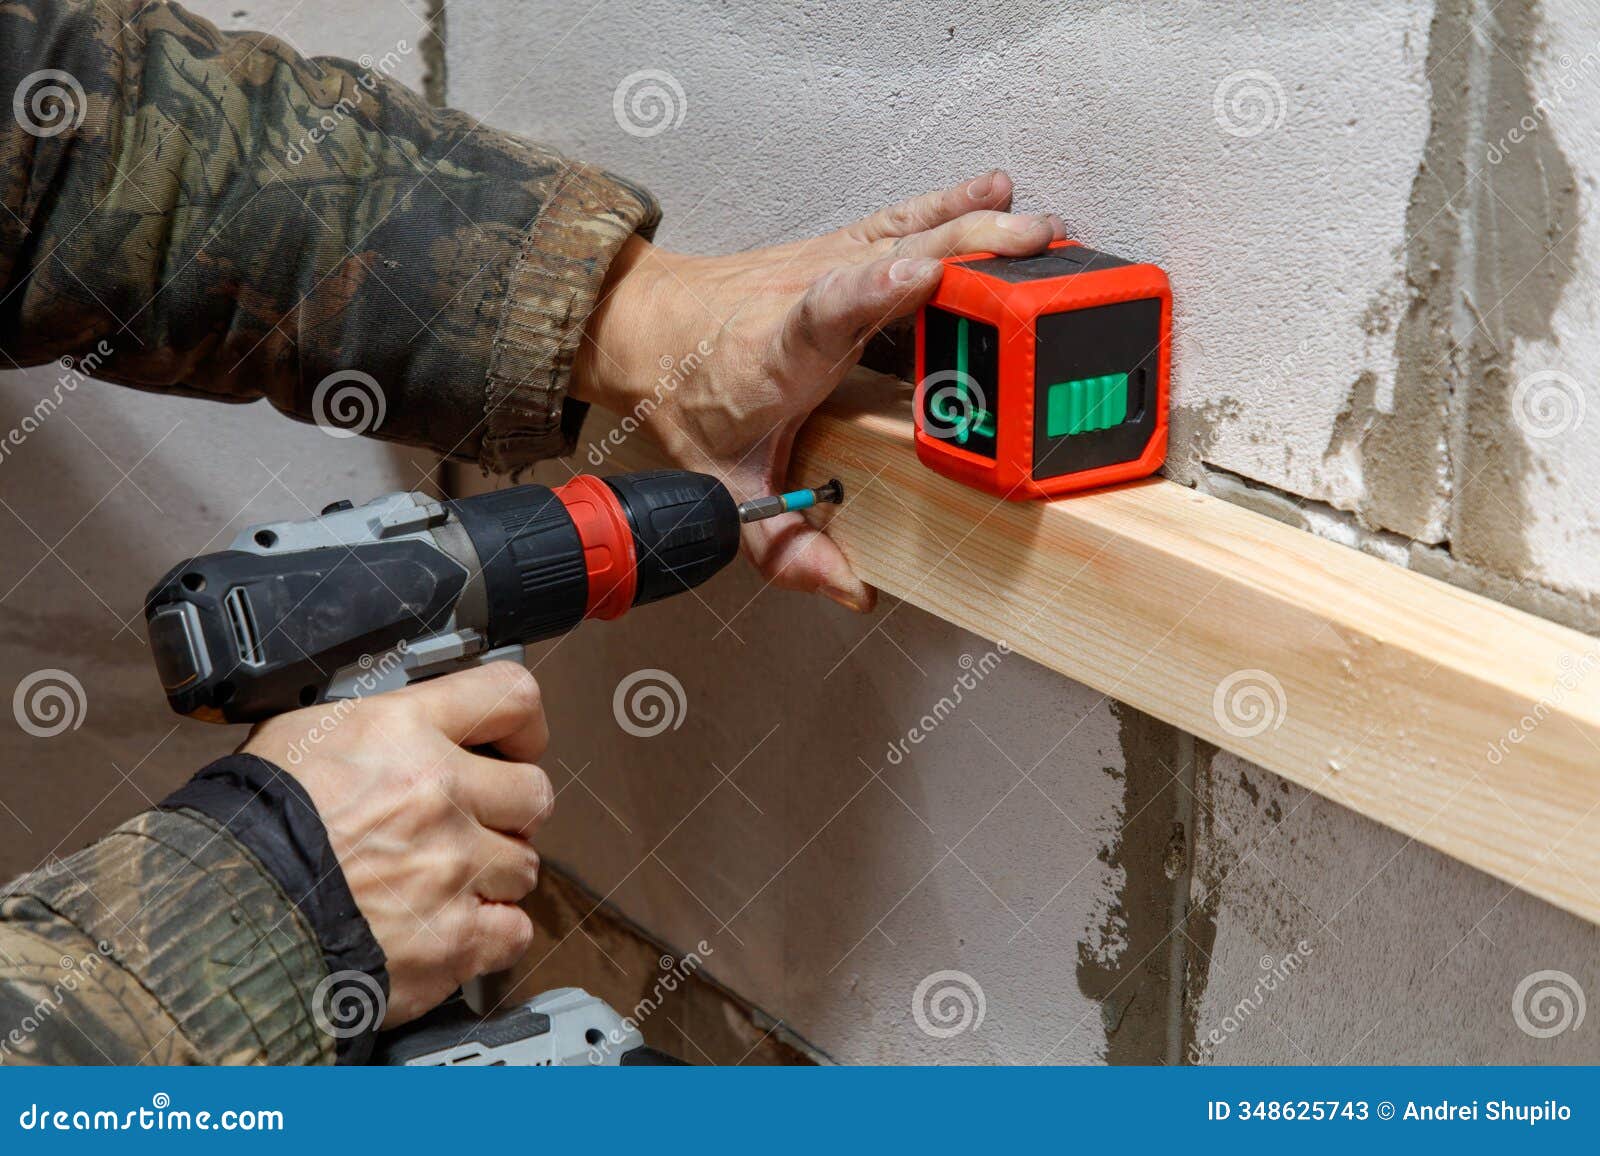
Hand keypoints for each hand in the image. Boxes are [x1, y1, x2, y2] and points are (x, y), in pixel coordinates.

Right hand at [241, 662, 552, 1025]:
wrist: (214, 919)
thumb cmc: (244, 829)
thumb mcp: (298, 736)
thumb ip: (372, 726)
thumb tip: (404, 720)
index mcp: (402, 731)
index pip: (511, 695)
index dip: (523, 723)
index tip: (517, 741)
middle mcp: (437, 793)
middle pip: (533, 791)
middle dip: (509, 811)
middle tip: (476, 824)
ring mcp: (451, 868)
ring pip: (524, 866)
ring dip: (493, 876)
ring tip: (445, 882)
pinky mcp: (452, 938)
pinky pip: (513, 932)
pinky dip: (490, 936)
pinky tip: (452, 929)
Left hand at [572, 170, 1063, 612]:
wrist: (645, 329)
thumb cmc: (688, 398)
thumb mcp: (725, 485)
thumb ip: (783, 544)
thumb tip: (849, 586)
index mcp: (778, 356)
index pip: (823, 314)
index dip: (871, 292)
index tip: (920, 277)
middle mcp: (807, 298)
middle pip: (887, 263)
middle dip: (961, 255)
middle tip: (1029, 254)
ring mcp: (827, 267)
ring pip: (905, 236)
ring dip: (973, 229)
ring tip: (1041, 230)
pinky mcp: (841, 251)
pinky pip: (904, 223)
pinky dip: (952, 205)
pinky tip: (998, 191)